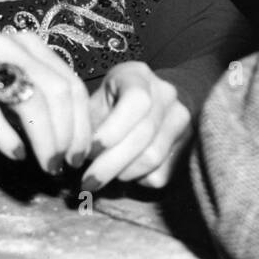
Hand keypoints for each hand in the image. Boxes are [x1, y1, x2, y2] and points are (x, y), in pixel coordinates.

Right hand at [0, 30, 91, 174]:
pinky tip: (16, 155)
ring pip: (28, 99)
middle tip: (64, 165)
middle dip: (67, 134)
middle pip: (55, 91)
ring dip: (44, 139)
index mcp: (30, 45)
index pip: (70, 83)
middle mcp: (8, 44)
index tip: (81, 155)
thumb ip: (41, 103)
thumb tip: (75, 144)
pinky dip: (6, 135)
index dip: (82, 123)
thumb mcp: (11, 88)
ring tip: (47, 165)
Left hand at [81, 62, 191, 190]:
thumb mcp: (96, 101)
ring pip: (152, 158)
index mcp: (138, 76)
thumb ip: (86, 124)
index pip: (136, 100)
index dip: (113, 129)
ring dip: (122, 173)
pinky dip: (137, 179)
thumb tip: (73, 155)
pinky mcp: (186, 144)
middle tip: (87, 182)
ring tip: (103, 175)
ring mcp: (180, 118)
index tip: (91, 148)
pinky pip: (160, 173)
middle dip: (110, 164)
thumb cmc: (112, 102)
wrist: (151, 100)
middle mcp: (166, 93)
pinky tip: (124, 170)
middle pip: (143, 135)